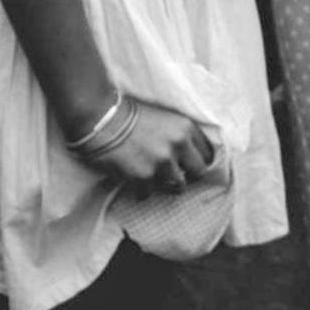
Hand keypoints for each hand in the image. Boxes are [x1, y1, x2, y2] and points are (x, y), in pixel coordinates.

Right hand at [84, 98, 216, 199]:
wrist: (101, 117)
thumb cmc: (131, 115)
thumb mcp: (166, 117)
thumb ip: (182, 135)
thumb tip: (192, 158)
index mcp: (187, 127)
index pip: (208, 153)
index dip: (198, 161)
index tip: (190, 165)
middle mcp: (178, 144)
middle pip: (199, 173)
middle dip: (188, 175)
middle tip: (174, 174)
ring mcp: (161, 162)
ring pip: (177, 187)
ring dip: (165, 184)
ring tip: (151, 175)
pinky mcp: (142, 177)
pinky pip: (148, 194)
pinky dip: (140, 190)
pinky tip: (131, 177)